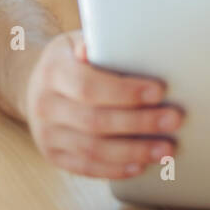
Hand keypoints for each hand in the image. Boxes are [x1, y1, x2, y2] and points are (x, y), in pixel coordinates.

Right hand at [25, 30, 181, 178]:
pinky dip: (115, 169)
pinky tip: (140, 166)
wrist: (35, 85)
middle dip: (139, 122)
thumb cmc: (70, 60)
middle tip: (173, 119)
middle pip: (95, 121)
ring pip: (92, 149)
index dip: (125, 92)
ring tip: (165, 149)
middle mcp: (45, 105)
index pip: (89, 86)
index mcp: (53, 71)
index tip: (159, 92)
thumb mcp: (77, 41)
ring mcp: (46, 134)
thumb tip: (117, 39)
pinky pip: (85, 168)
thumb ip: (97, 43)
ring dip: (133, 151)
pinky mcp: (53, 155)